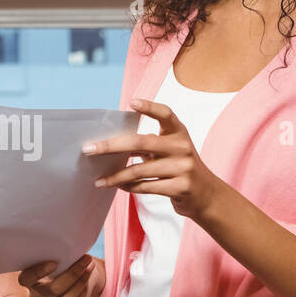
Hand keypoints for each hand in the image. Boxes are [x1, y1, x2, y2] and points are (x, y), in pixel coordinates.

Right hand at [18, 254, 103, 296]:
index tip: (55, 262)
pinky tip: (87, 279)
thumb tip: (62, 246)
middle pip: (52, 290)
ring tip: (89, 266)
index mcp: (28, 279)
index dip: (38, 272)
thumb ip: (53, 252)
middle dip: (72, 274)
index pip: (25, 280)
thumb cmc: (62, 257)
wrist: (77, 270)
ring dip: (81, 281)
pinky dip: (83, 292)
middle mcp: (36, 295)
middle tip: (86, 259)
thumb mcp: (55, 253)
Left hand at [84, 98, 218, 224]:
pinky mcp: (180, 187)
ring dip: (115, 176)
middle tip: (88, 149)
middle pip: (140, 142)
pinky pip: (146, 187)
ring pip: (139, 170)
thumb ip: (148, 144)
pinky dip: (128, 187)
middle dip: (110, 146)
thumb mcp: (170, 150)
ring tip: (99, 180)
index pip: (165, 114)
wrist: (207, 195)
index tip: (132, 102)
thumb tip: (109, 146)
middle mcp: (182, 147)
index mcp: (179, 132)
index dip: (150, 107)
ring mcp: (183, 168)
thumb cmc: (179, 167)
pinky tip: (118, 186)